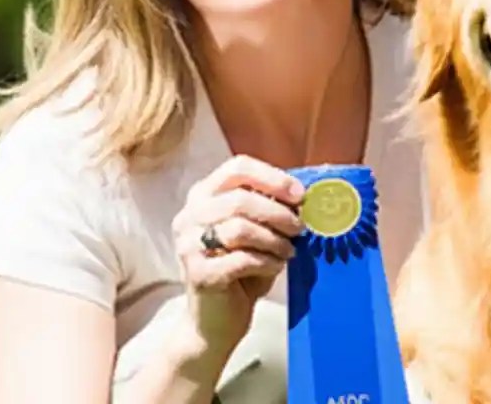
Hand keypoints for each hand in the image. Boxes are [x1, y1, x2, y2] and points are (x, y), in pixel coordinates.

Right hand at [170, 155, 305, 356]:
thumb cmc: (241, 271)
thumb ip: (268, 208)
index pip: (237, 168)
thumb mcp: (256, 232)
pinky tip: (277, 266)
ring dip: (275, 239)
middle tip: (300, 228)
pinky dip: (268, 261)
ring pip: (240, 228)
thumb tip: (302, 195)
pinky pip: (242, 259)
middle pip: (240, 198)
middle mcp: (189, 216)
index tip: (300, 194)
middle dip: (278, 213)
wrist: (216, 321)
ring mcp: (188, 245)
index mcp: (203, 196)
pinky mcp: (198, 273)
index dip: (273, 177)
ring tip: (289, 250)